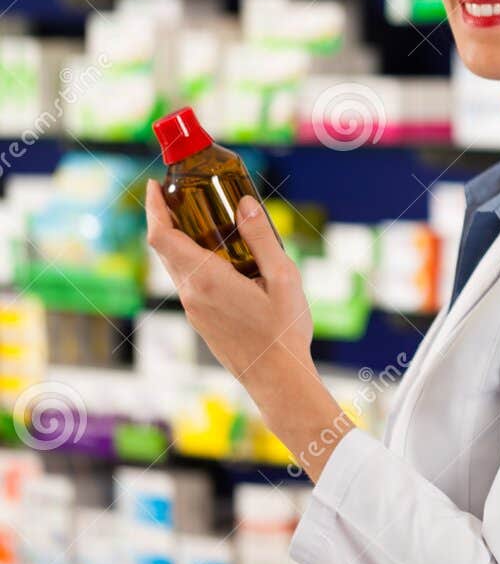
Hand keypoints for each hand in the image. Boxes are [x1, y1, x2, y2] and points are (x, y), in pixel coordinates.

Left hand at [144, 181, 313, 383]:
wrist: (277, 378)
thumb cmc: (283, 330)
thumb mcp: (283, 278)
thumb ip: (261, 238)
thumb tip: (244, 203)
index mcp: (206, 279)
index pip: (161, 236)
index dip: (152, 207)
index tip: (154, 185)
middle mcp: (191, 293)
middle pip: (165, 248)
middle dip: (168, 217)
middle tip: (185, 195)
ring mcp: (193, 309)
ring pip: (176, 266)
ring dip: (182, 241)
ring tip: (208, 223)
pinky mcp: (201, 321)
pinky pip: (189, 282)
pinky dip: (194, 261)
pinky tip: (223, 260)